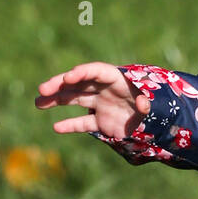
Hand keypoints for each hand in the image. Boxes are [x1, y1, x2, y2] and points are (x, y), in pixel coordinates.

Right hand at [35, 62, 150, 139]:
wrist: (159, 124)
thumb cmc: (158, 107)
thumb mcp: (153, 103)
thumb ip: (146, 103)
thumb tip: (142, 104)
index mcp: (116, 79)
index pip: (94, 71)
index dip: (81, 73)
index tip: (67, 78)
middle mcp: (105, 90)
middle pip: (78, 84)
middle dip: (60, 85)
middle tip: (42, 89)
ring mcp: (101, 105)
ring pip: (75, 100)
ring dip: (56, 101)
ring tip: (38, 103)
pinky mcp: (101, 122)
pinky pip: (83, 123)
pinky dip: (71, 125)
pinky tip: (56, 127)